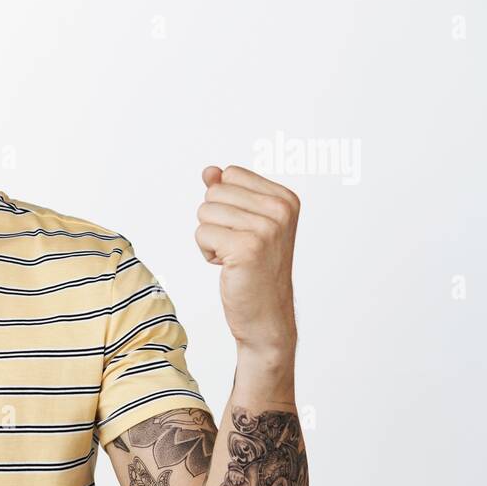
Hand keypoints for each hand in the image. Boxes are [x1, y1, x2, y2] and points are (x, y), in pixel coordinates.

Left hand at [195, 165, 299, 354]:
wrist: (266, 314)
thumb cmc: (255, 269)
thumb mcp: (245, 223)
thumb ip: (228, 192)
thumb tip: (209, 171)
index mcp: (285, 198)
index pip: (230, 174)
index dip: (226, 203)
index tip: (244, 229)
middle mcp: (280, 209)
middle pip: (214, 192)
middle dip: (215, 221)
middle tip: (238, 246)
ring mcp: (266, 228)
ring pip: (205, 212)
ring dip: (211, 238)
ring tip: (234, 256)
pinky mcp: (247, 247)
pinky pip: (201, 233)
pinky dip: (207, 253)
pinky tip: (229, 266)